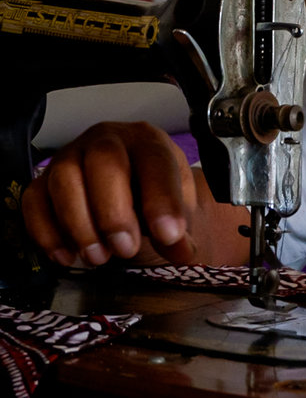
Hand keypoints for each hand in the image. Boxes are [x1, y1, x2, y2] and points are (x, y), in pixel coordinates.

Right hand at [23, 121, 198, 268]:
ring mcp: (71, 156)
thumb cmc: (152, 196)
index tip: (168, 236)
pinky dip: (46, 232)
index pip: (155, 160)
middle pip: (104, 160)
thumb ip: (178, 232)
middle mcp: (107, 140)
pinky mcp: (43, 181)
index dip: (161, 199)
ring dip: (80, 224)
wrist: (129, 191)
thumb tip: (181, 250)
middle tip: (126, 249)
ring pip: (64, 177)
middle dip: (114, 211)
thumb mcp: (174, 210)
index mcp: (148, 141)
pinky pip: (33, 199)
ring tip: (99, 258)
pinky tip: (67, 257)